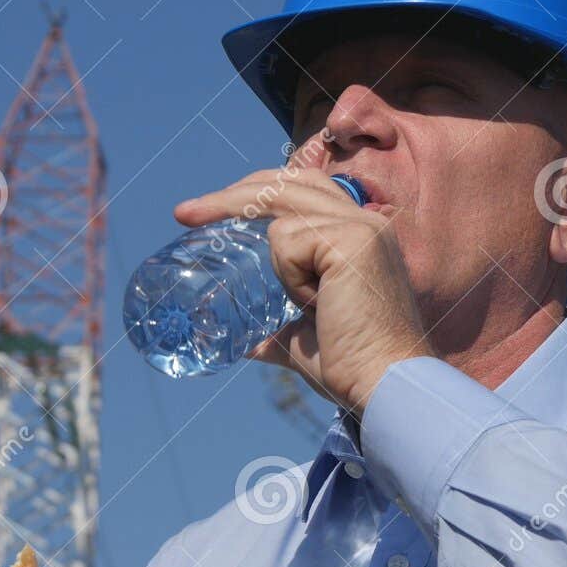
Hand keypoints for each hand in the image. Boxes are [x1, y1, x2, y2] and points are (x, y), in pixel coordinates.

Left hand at [174, 159, 432, 414]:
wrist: (382, 383)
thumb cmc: (351, 364)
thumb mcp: (305, 337)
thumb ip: (281, 331)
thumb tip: (250, 344)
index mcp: (358, 233)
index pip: (301, 187)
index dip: (255, 190)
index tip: (208, 210)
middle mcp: (364, 220)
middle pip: (284, 183)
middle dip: (229, 195)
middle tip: (183, 215)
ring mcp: (359, 226)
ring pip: (280, 218)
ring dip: (280, 266)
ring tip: (314, 305)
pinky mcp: (350, 241)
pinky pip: (287, 243)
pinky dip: (290, 277)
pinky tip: (320, 304)